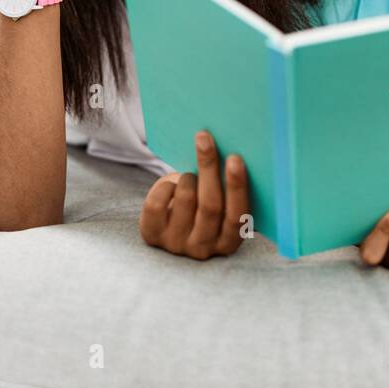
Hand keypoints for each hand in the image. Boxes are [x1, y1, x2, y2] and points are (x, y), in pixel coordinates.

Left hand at [139, 130, 250, 259]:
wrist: (173, 227)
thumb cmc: (205, 205)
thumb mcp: (221, 204)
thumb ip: (228, 187)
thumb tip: (229, 151)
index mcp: (229, 242)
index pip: (237, 216)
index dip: (236, 187)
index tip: (235, 158)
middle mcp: (203, 249)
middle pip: (210, 206)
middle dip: (209, 168)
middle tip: (204, 138)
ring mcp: (176, 244)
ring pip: (185, 200)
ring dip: (188, 178)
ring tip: (189, 174)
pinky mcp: (152, 236)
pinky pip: (157, 204)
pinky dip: (165, 186)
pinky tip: (172, 184)